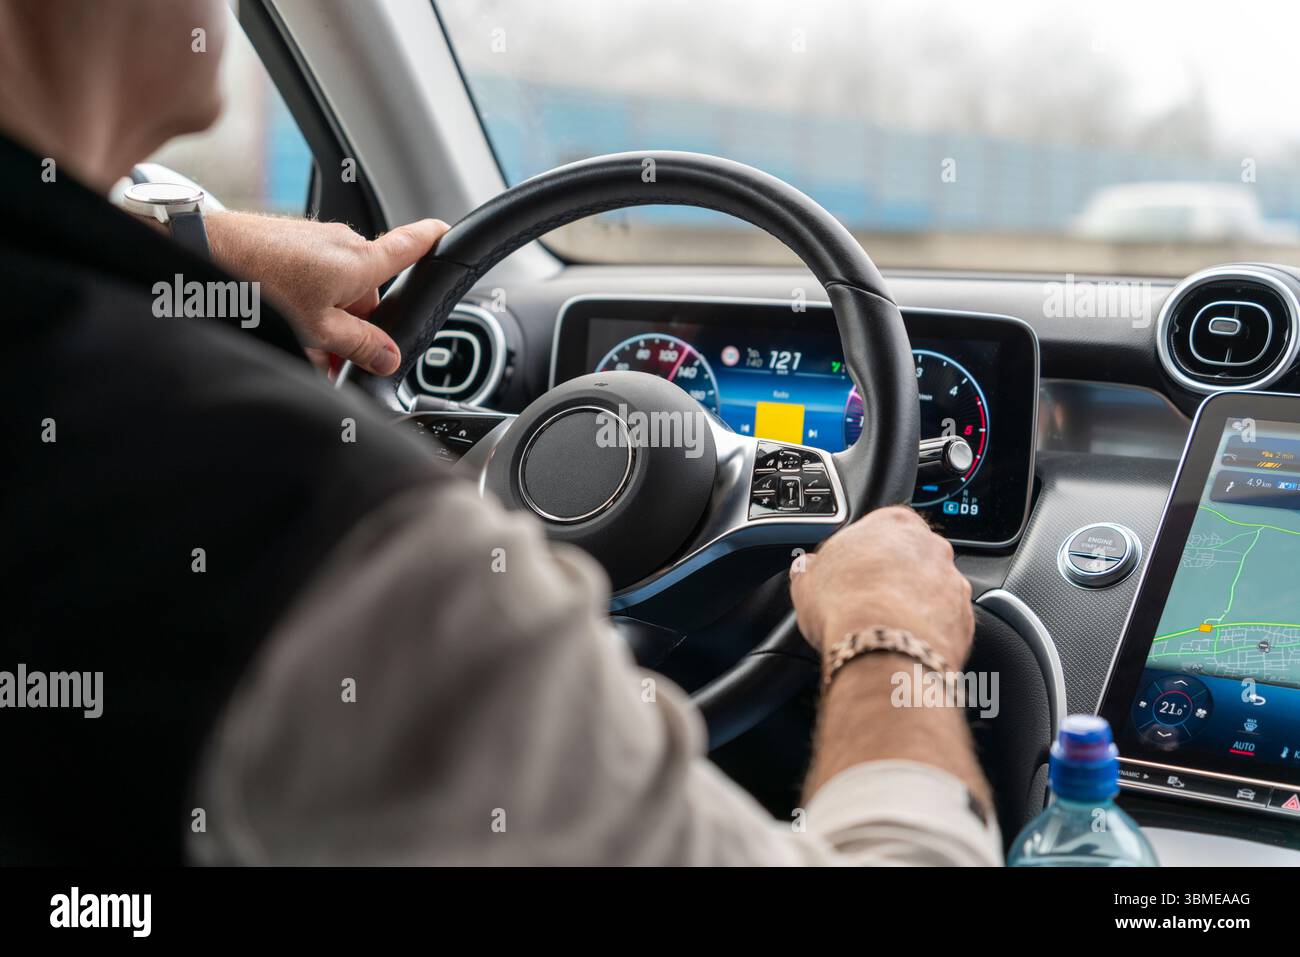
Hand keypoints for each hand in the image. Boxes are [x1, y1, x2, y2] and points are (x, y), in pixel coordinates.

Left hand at [205, 212, 448, 374]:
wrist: (202, 248)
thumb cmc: (258, 281)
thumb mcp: (316, 328)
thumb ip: (358, 345)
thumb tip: (388, 358)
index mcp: (361, 261)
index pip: (410, 245)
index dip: (432, 240)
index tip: (447, 231)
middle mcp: (342, 243)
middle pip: (367, 291)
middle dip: (354, 325)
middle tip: (333, 357)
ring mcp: (315, 240)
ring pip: (336, 289)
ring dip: (325, 319)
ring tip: (299, 345)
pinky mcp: (290, 242)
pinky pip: (311, 279)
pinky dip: (305, 303)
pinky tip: (282, 323)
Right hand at [789, 505, 973, 666]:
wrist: (883, 649)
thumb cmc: (845, 605)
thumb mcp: (807, 580)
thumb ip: (810, 568)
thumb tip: (805, 569)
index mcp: (893, 522)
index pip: (882, 527)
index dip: (864, 552)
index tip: (851, 570)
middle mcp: (931, 545)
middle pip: (912, 556)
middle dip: (894, 576)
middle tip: (866, 600)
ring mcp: (953, 581)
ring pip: (932, 589)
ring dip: (914, 604)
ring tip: (885, 628)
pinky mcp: (965, 618)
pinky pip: (944, 621)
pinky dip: (928, 631)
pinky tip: (904, 644)